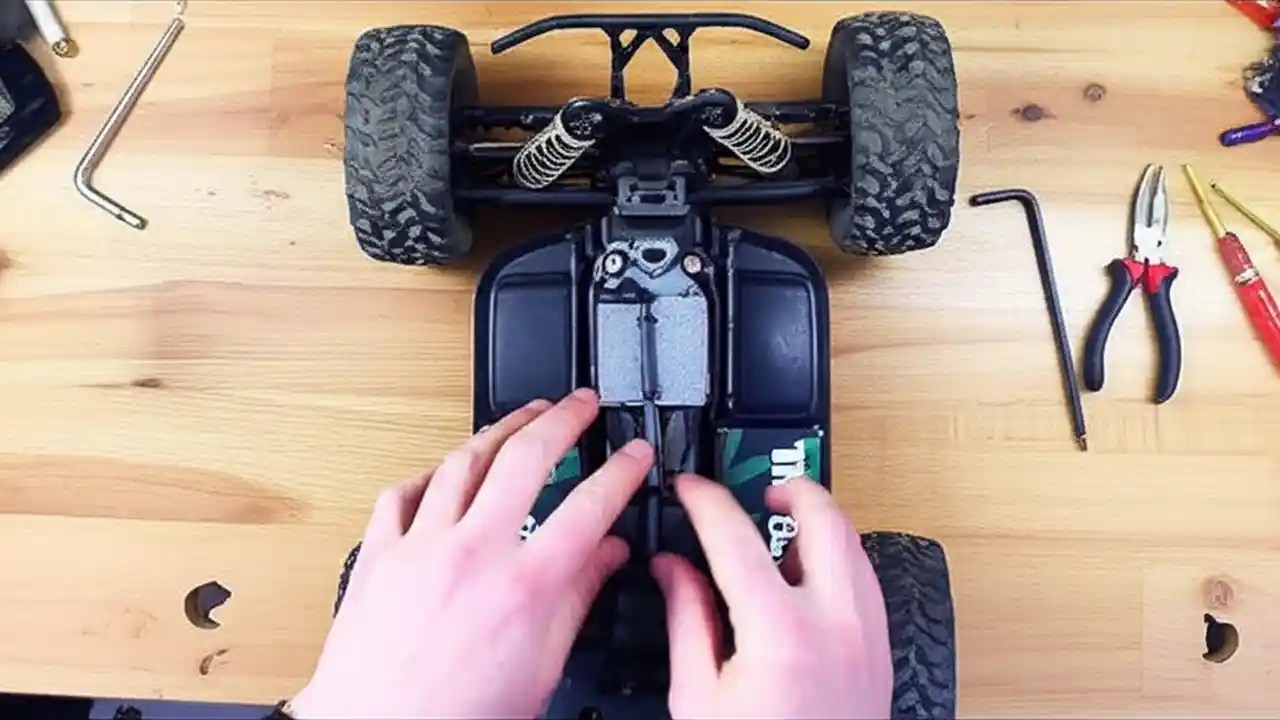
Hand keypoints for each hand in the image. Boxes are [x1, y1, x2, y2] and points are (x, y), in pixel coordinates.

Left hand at [290, 389, 653, 718]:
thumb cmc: (456, 718)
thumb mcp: (541, 670)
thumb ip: (577, 601)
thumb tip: (607, 558)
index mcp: (525, 587)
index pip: (590, 506)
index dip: (622, 471)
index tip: (635, 453)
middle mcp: (473, 554)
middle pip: (527, 457)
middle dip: (563, 419)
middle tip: (583, 403)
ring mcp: (421, 547)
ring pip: (464, 460)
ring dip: (501, 429)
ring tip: (525, 415)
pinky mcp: (379, 553)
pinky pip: (404, 491)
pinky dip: (431, 472)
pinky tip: (447, 466)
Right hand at [652, 474, 891, 719]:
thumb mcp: (698, 697)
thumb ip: (687, 618)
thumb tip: (673, 568)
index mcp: (779, 631)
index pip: (736, 535)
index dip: (705, 501)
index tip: (689, 490)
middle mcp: (835, 623)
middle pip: (824, 517)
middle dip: (789, 489)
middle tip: (754, 493)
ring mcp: (867, 637)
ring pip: (854, 544)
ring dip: (817, 523)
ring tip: (778, 534)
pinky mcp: (882, 653)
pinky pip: (867, 581)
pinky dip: (839, 559)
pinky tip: (808, 577)